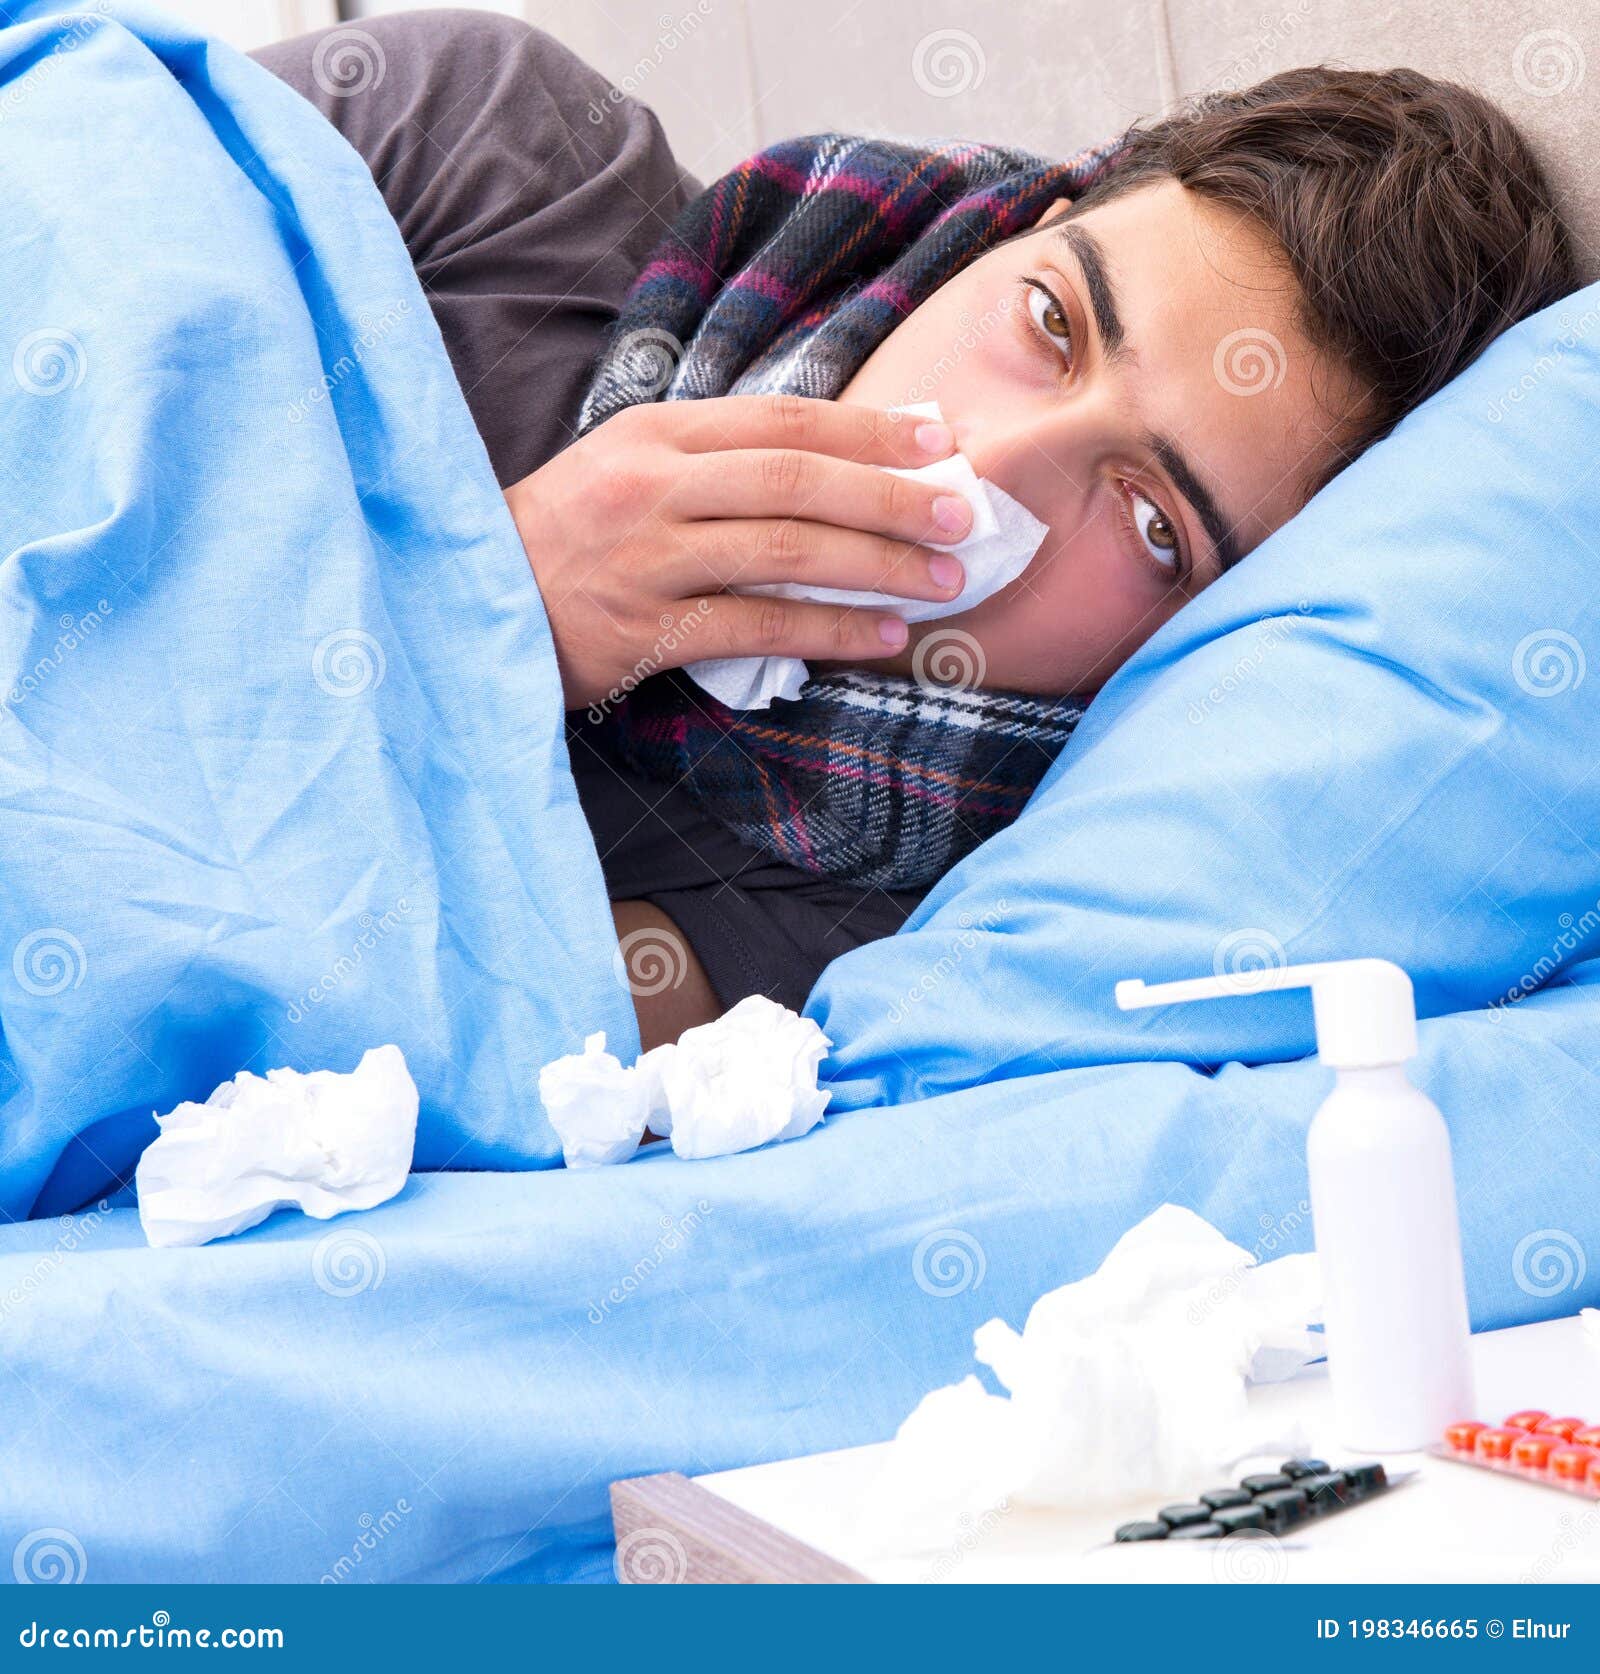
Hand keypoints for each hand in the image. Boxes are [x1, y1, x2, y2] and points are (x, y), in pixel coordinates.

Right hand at [501, 394, 973, 710]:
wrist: (463, 596)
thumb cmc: (565, 535)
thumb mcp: (628, 467)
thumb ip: (716, 461)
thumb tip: (831, 465)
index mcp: (657, 433)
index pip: (783, 421)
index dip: (868, 430)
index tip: (938, 443)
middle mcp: (653, 485)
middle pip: (796, 480)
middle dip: (890, 497)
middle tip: (961, 515)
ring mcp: (646, 557)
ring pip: (784, 551)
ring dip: (875, 564)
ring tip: (940, 579)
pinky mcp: (641, 629)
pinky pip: (754, 628)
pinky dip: (826, 632)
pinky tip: (880, 637)